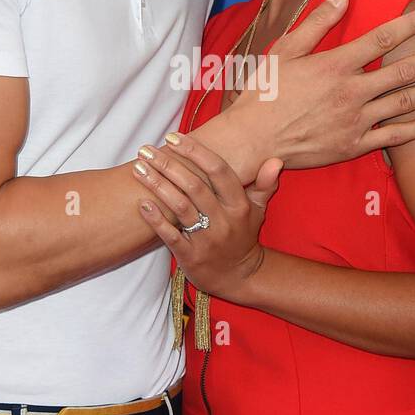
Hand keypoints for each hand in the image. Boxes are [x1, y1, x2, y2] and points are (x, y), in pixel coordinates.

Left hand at [133, 134, 281, 300]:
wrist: (239, 277)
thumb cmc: (243, 236)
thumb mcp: (258, 211)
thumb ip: (265, 184)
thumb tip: (276, 160)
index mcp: (239, 206)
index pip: (219, 171)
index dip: (196, 152)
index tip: (175, 137)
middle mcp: (224, 221)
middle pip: (195, 186)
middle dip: (168, 165)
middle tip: (147, 149)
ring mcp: (206, 239)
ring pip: (180, 207)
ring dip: (157, 186)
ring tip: (138, 169)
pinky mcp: (190, 256)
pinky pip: (170, 235)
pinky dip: (156, 219)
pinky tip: (141, 203)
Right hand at [193, 0, 414, 183]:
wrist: (252, 139)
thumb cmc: (264, 92)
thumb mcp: (285, 50)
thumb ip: (317, 22)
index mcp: (335, 64)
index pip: (381, 39)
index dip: (409, 25)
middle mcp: (352, 91)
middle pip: (403, 71)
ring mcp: (356, 120)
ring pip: (405, 102)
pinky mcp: (354, 144)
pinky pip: (393, 137)